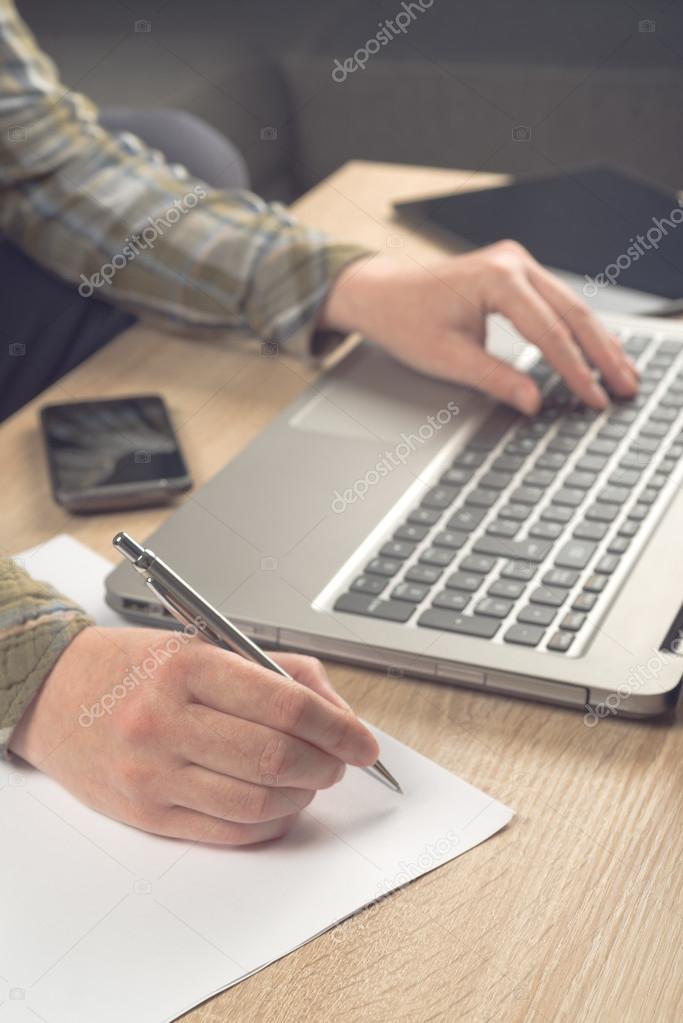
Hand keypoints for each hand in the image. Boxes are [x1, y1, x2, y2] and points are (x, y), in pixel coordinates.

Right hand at [9, 626, 378, 844]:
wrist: (55, 697)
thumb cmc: (138, 669)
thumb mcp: (205, 645)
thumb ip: (279, 673)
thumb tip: (339, 716)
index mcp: (188, 668)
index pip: (286, 704)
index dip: (337, 728)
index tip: (362, 741)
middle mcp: (166, 721)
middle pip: (277, 758)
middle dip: (327, 764)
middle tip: (341, 760)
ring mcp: (154, 773)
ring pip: (258, 802)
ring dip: (303, 796)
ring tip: (311, 780)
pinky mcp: (147, 814)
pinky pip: (229, 830)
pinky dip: (271, 822)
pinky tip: (281, 803)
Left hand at [320, 241, 638, 414]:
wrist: (381, 294)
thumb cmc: (406, 320)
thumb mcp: (447, 358)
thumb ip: (495, 379)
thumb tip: (534, 402)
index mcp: (497, 278)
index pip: (549, 331)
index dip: (576, 371)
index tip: (594, 399)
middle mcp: (513, 262)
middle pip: (573, 313)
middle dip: (602, 355)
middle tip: (626, 388)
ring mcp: (517, 264)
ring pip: (571, 306)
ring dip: (598, 342)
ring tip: (623, 373)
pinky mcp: (516, 273)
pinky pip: (557, 303)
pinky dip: (578, 330)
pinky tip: (598, 351)